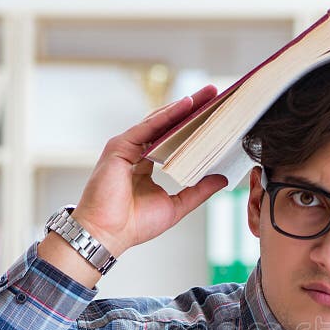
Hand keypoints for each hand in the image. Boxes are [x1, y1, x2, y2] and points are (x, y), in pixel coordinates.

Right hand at [72, 85, 227, 258]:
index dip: (193, 128)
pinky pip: (148, 126)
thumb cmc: (134, 224)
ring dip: (184, 107)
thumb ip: (199, 191)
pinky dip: (168, 114)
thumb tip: (222, 179)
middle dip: (192, 110)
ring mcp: (127, 148)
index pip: (173, 141)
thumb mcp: (177, 205)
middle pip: (168, 126)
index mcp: (146, 166)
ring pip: (159, 121)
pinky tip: (187, 105)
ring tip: (207, 96)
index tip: (216, 117)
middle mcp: (136, 153)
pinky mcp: (120, 146)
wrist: (108, 234)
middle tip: (215, 95)